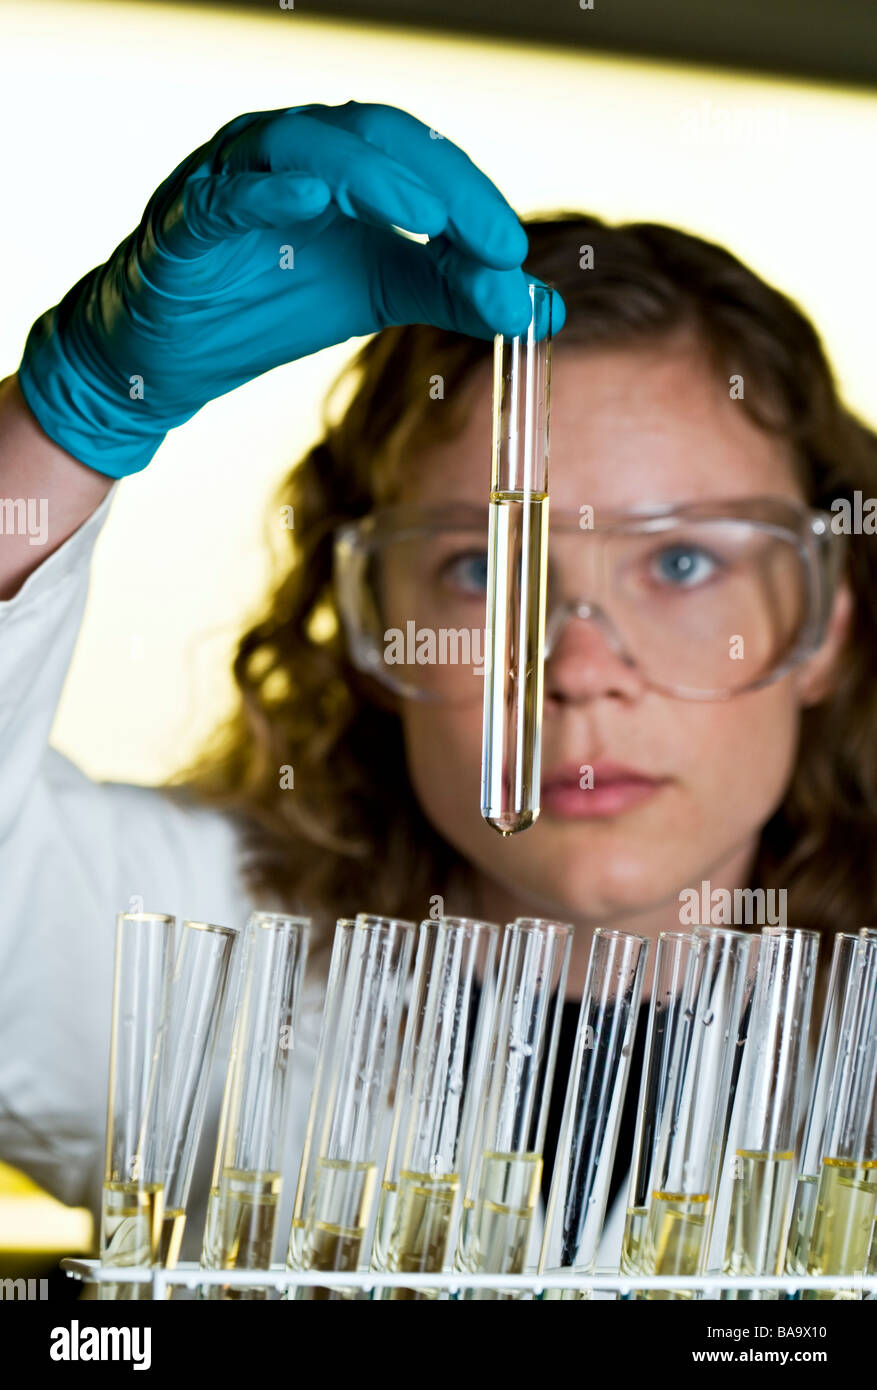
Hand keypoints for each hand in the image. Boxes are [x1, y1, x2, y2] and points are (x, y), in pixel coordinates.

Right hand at [17, 101, 564, 477]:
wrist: (171, 350)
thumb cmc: (268, 301)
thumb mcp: (378, 295)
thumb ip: (453, 292)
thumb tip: (537, 306)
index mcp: (343, 162)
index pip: (420, 156)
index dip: (472, 197)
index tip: (514, 254)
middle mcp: (293, 150)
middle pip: (375, 132)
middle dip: (441, 184)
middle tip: (491, 243)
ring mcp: (237, 175)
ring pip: (306, 142)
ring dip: (372, 176)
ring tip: (426, 220)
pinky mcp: (188, 216)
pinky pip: (230, 191)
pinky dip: (272, 192)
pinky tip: (315, 203)